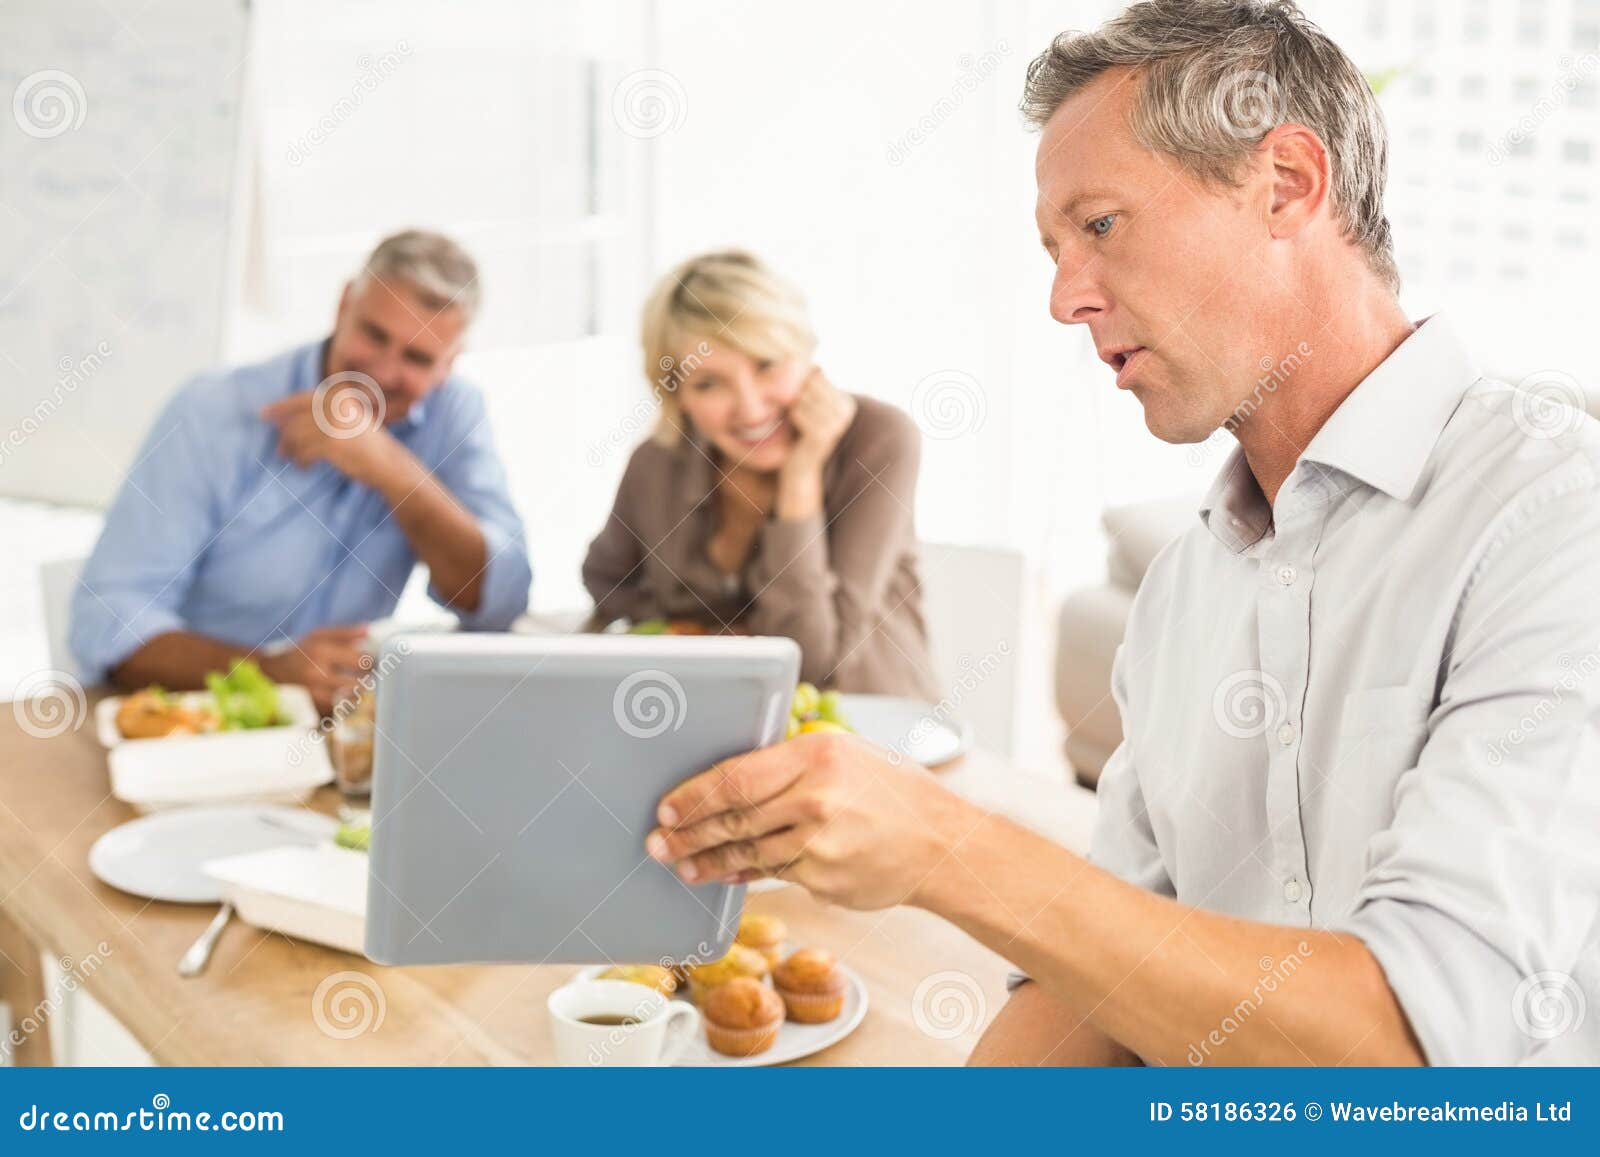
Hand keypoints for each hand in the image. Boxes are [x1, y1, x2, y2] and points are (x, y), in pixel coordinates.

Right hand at [259, 624, 371, 713]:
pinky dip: (344, 704)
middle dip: (368, 680)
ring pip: (349, 699)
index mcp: (321, 653)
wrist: (271, 672)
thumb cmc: (299, 651)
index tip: (377, 663)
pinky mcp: (311, 708)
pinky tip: (344, 697)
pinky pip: (337, 710)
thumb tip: (369, 631)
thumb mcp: (318, 635)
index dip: (373, 663)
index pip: (360, 661)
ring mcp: (313, 694)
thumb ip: (345, 633)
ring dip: (358, 693)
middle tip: (371, 676)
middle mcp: (317, 674)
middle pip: (358, 683)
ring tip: (359, 686)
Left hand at [260, 390, 401, 485]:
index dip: (280, 407)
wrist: (389, 463)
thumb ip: (323, 413)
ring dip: (290, 450)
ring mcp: (334, 424)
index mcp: (340, 395)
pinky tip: (303, 466)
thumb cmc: (367, 444)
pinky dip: (301, 461)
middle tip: (279, 450)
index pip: (302, 399)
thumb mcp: (347, 418)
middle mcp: (336, 405)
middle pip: (297, 420)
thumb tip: (282, 420)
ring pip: (297, 437)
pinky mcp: (332, 444)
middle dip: (285, 436)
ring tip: (292, 459)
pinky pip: (304, 452)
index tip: (263, 414)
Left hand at [645, 732, 973, 909]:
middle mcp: (817, 798)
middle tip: (659, 842)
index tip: (668, 807)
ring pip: (748, 853)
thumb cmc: (892, 792)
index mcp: (817, 755)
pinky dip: (746, 875)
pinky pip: (774, 874)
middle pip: (734, 818)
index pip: (737, 776)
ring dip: (708, 862)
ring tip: (682, 865)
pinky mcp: (825, 879)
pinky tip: (725, 876)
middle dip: (689, 833)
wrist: (942, 843)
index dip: (695, 795)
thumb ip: (791, 764)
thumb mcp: (845, 755)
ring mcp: (821, 843)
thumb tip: (730, 781)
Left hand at [783, 368, 856, 474]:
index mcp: (847, 403)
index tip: (803, 403)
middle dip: (798, 395)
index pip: (818, 375)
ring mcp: (836, 423)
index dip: (803, 385)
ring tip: (800, 423)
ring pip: (801, 397)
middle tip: (799, 413)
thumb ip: (813, 384)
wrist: (802, 466)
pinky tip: (798, 431)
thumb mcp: (812, 404)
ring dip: (794, 408)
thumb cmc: (803, 431)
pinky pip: (797, 412)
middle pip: (810, 384)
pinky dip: (792, 418)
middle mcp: (846, 412)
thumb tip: (808, 359)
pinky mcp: (822, 434)